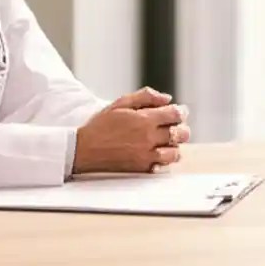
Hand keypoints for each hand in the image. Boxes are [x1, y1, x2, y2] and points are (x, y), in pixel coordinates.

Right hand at [74, 88, 191, 173]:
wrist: (83, 149)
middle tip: (174, 127)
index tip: (179, 112)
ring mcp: (146, 155)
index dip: (181, 112)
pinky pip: (163, 166)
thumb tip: (168, 99)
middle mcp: (148, 138)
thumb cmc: (101, 125)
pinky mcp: (142, 169)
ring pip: (175, 152)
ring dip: (174, 145)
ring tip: (167, 142)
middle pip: (181, 133)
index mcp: (145, 120)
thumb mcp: (120, 103)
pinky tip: (158, 153)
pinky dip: (165, 160)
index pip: (176, 114)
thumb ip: (146, 96)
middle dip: (181, 128)